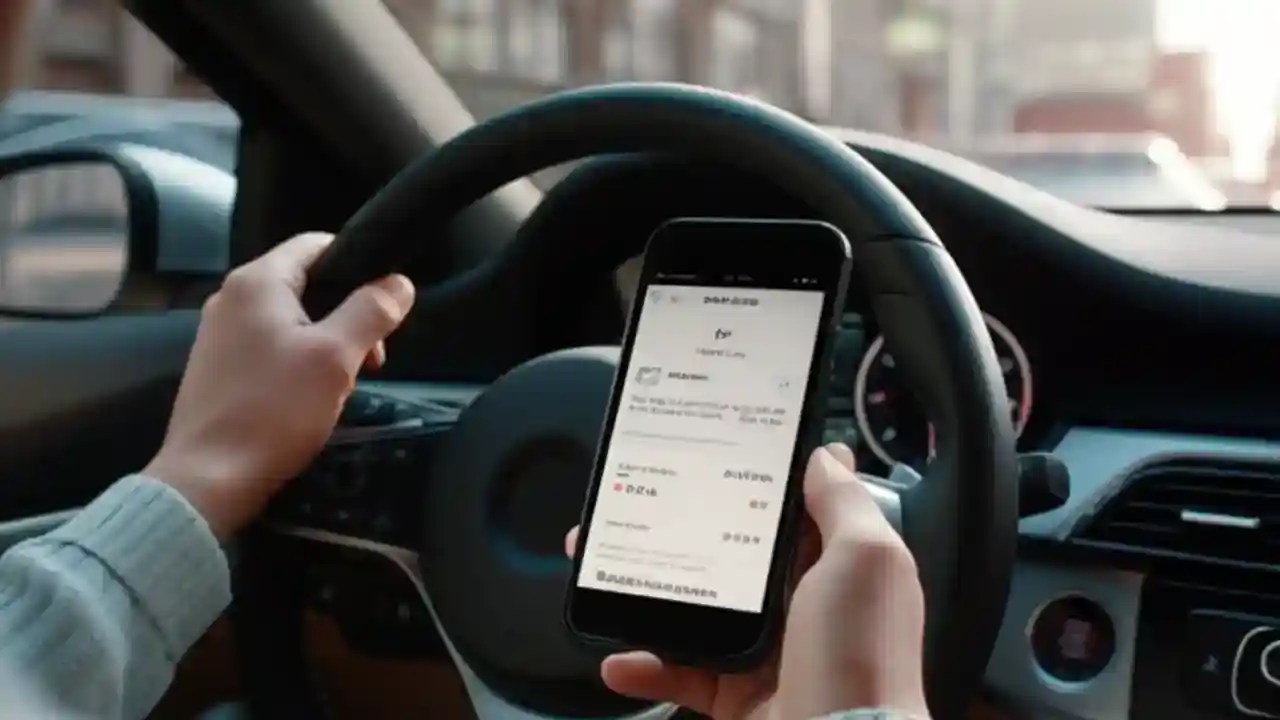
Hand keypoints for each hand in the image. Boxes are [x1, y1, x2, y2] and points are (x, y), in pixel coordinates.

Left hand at [144, 233, 414, 537]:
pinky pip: (270, 347)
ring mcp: (218, 333)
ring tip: (343, 385)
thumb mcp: (336, 358)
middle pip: (307, 284)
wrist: (209, 479)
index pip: (318, 244)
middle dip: (348, 314)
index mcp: (257, 281)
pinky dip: (298, 362)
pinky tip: (309, 399)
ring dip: (327, 344)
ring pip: (291, 320)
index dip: (360, 264)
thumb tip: (400, 281)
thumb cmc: (275, 410)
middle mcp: (231, 297)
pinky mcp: (216, 368)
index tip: (386, 305)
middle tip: (373, 359)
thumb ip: (372, 312)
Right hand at [566, 444, 928, 719]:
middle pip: (729, 553)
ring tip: (598, 566)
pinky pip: (679, 674)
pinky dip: (645, 667)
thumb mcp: (866, 557)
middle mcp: (799, 604)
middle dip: (680, 528)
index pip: (789, 510)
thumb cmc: (860, 648)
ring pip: (695, 608)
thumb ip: (844, 502)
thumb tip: (826, 453)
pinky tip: (616, 658)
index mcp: (833, 564)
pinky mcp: (733, 696)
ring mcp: (764, 653)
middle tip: (631, 503)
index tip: (705, 450)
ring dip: (644, 590)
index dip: (752, 479)